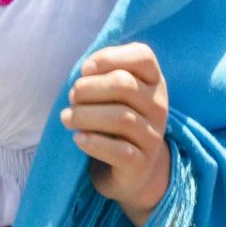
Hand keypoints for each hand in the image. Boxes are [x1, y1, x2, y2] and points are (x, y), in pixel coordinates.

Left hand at [62, 42, 172, 224]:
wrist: (133, 169)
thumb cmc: (115, 120)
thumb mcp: (115, 94)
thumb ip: (103, 76)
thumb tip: (84, 72)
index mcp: (154, 82)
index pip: (143, 56)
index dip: (109, 57)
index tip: (84, 69)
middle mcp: (159, 106)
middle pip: (124, 85)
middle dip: (89, 88)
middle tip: (72, 97)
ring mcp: (153, 136)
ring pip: (121, 118)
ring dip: (85, 115)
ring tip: (67, 118)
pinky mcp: (141, 163)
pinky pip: (119, 151)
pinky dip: (94, 143)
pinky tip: (78, 139)